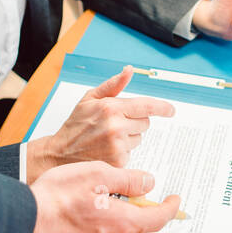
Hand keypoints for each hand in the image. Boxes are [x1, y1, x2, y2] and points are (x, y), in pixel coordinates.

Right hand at [26, 65, 173, 178]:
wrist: (59, 153)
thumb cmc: (75, 125)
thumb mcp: (90, 99)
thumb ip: (113, 85)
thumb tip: (129, 70)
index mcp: (112, 108)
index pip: (147, 106)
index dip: (163, 107)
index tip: (171, 110)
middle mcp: (117, 126)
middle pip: (145, 122)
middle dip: (135, 121)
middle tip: (116, 124)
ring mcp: (118, 145)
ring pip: (139, 138)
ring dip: (129, 137)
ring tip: (108, 137)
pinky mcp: (118, 161)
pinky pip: (131, 152)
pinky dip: (123, 150)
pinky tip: (107, 149)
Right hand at [30, 161, 180, 232]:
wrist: (28, 215)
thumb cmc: (58, 195)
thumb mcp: (99, 174)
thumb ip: (128, 180)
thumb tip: (148, 183)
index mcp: (122, 222)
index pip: (158, 218)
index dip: (170, 208)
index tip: (175, 199)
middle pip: (144, 228)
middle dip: (151, 212)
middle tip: (152, 197)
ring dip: (133, 218)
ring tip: (127, 200)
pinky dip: (116, 224)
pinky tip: (105, 209)